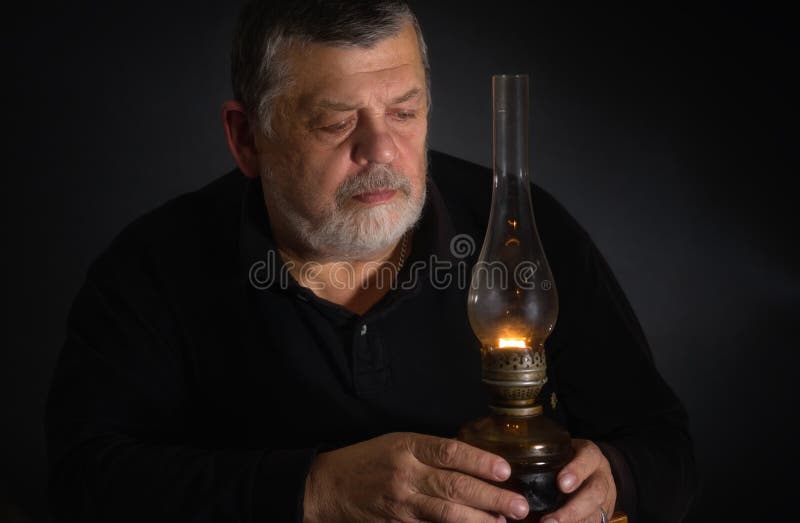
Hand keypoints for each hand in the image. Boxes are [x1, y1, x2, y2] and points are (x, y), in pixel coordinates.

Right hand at [302, 432, 530, 522]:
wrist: (327, 487)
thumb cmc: (366, 461)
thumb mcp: (397, 442)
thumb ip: (432, 452)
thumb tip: (474, 463)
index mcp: (407, 446)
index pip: (451, 452)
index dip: (481, 462)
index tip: (506, 471)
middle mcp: (405, 474)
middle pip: (455, 486)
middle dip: (492, 498)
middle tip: (520, 506)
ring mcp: (401, 504)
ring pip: (446, 514)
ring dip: (479, 521)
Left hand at [540, 439, 616, 522]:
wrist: (597, 473)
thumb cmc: (569, 461)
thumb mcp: (562, 453)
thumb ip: (542, 462)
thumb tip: (506, 481)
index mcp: (590, 456)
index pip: (588, 459)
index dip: (577, 471)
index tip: (561, 484)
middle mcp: (601, 478)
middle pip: (595, 494)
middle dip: (572, 510)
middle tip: (548, 521)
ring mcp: (605, 499)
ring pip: (595, 515)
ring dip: (571, 522)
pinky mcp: (602, 515)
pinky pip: (591, 522)